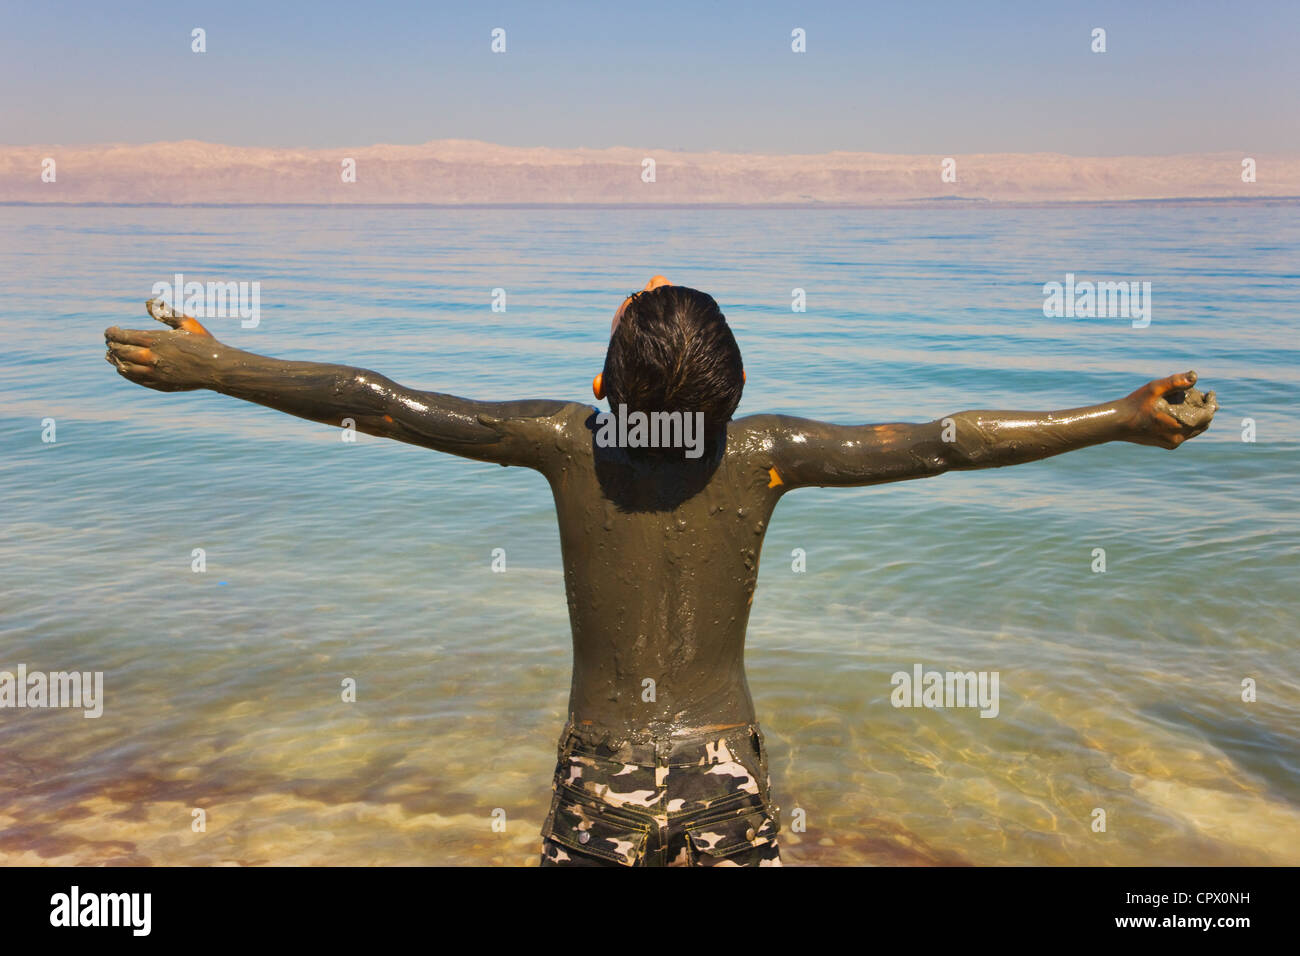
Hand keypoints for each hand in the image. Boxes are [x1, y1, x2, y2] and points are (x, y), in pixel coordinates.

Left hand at [104, 299, 221, 391]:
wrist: (216, 368)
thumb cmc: (204, 343)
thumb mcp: (187, 322)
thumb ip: (166, 312)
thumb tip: (148, 303)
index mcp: (156, 340)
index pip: (124, 336)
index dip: (113, 333)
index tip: (109, 331)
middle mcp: (152, 357)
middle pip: (121, 351)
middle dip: (112, 345)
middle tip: (109, 341)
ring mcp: (155, 373)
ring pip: (125, 367)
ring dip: (115, 360)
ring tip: (111, 355)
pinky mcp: (159, 384)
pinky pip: (135, 379)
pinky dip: (125, 372)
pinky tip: (123, 368)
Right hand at [1121, 371, 1216, 448]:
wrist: (1118, 423)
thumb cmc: (1136, 404)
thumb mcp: (1155, 388)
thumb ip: (1176, 381)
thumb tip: (1194, 376)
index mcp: (1181, 423)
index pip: (1207, 415)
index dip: (1211, 403)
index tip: (1210, 393)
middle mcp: (1179, 436)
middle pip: (1203, 424)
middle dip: (1205, 410)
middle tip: (1202, 398)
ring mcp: (1173, 442)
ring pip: (1194, 430)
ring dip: (1196, 417)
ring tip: (1190, 404)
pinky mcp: (1166, 444)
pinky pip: (1184, 434)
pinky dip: (1187, 424)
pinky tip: (1178, 414)